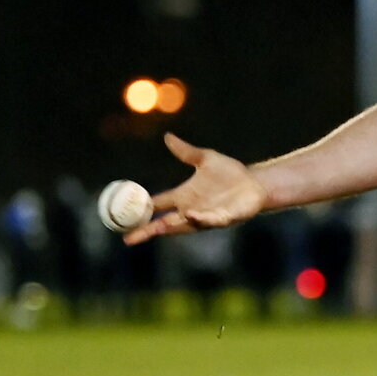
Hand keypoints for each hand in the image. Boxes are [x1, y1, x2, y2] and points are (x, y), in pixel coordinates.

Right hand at [121, 133, 268, 243]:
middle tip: (128, 238)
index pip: (157, 205)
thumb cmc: (230, 173)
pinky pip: (211, 221)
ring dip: (172, 226)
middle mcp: (191, 209)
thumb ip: (185, 152)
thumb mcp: (205, 159)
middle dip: (147, 230)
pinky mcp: (224, 218)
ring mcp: (207, 216)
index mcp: (184, 196)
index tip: (120, 215)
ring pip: (185, 225)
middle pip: (164, 222)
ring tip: (157, 228)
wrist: (256, 182)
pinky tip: (192, 216)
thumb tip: (168, 137)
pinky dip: (201, 219)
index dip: (140, 209)